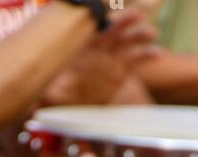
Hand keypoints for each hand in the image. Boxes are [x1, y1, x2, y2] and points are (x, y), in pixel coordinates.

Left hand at [43, 6, 159, 105]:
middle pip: (111, 28)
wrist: (72, 100)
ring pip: (126, 40)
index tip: (105, 14)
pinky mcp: (121, 68)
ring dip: (138, 35)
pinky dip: (147, 54)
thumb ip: (48, 89)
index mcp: (80, 45)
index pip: (89, 27)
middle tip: (135, 15)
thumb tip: (40, 94)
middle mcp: (97, 46)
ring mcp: (111, 55)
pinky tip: (157, 52)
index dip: (97, 19)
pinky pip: (135, 59)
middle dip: (123, 21)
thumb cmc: (59, 91)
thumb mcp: (51, 91)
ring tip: (151, 33)